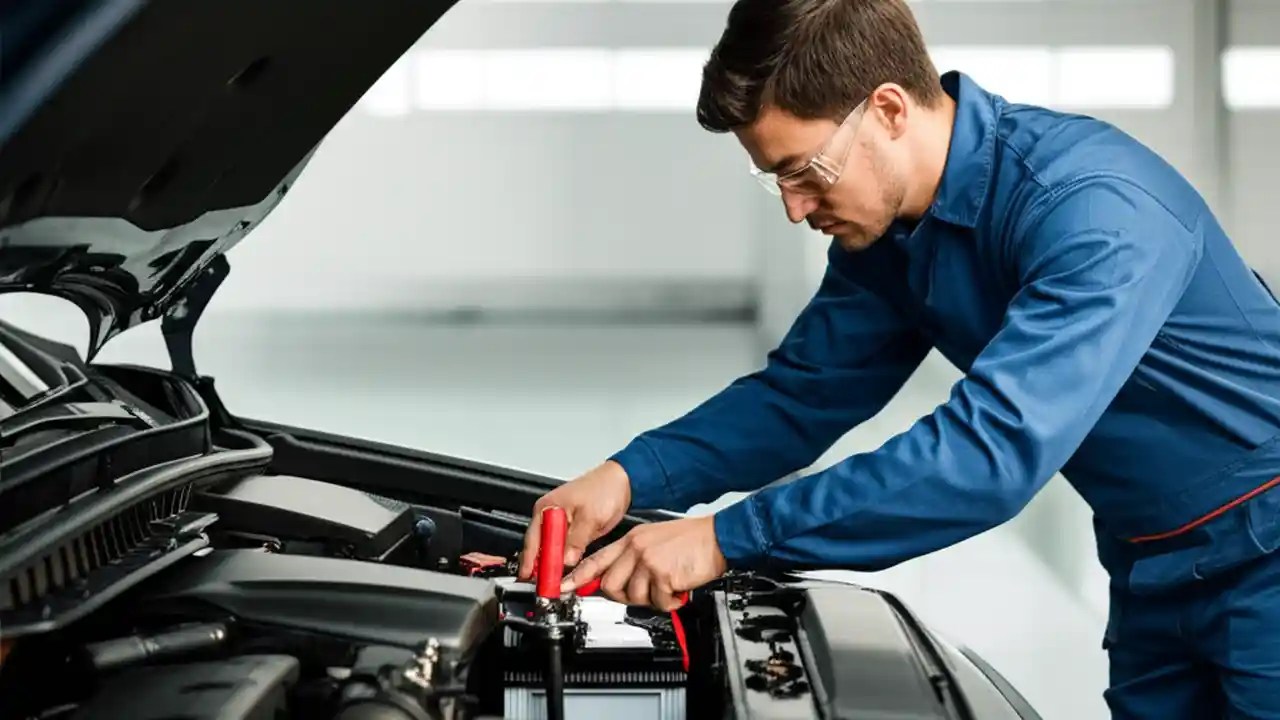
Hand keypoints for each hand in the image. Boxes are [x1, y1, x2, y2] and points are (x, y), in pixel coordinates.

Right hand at [517, 460, 631, 580]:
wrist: (621, 483)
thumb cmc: (604, 489)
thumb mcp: (590, 515)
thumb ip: (576, 538)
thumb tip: (566, 559)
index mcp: (547, 508)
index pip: (535, 541)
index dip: (535, 562)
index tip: (539, 579)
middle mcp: (549, 516)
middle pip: (539, 547)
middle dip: (541, 568)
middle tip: (545, 587)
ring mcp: (560, 524)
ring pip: (550, 550)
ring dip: (552, 566)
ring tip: (554, 584)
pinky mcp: (571, 530)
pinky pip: (562, 550)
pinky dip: (562, 561)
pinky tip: (565, 572)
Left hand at [561, 515, 727, 610]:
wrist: (717, 537)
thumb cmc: (691, 541)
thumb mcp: (654, 540)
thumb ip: (634, 557)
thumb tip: (620, 581)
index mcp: (631, 540)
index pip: (596, 559)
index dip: (578, 577)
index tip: (563, 588)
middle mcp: (636, 548)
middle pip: (610, 585)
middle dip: (624, 596)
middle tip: (645, 593)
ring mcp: (648, 560)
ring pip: (633, 596)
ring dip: (652, 599)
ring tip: (666, 587)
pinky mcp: (662, 573)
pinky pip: (657, 602)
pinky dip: (670, 601)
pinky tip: (678, 590)